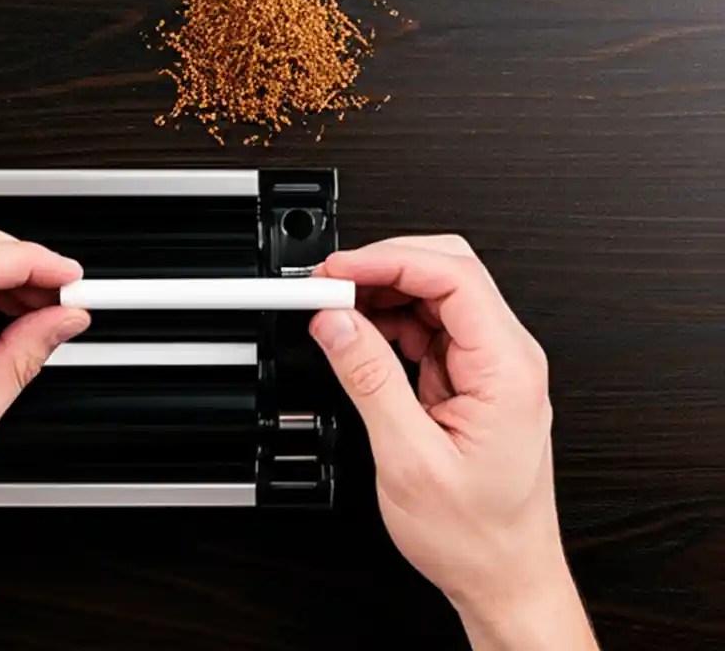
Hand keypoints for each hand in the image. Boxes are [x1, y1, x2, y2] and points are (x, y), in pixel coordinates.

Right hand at [309, 236, 598, 649]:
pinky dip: (389, 324)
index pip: (453, 277)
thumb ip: (369, 380)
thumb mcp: (409, 458)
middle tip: (329, 284)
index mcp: (507, 370)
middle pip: (448, 272)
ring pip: (436, 297)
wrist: (502, 576)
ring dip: (382, 295)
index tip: (338, 272)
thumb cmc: (475, 534)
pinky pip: (429, 330)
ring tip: (335, 312)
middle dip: (383, 266)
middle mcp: (507, 360)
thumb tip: (337, 322)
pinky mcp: (471, 381)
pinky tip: (360, 337)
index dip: (389, 261)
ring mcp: (491, 368)